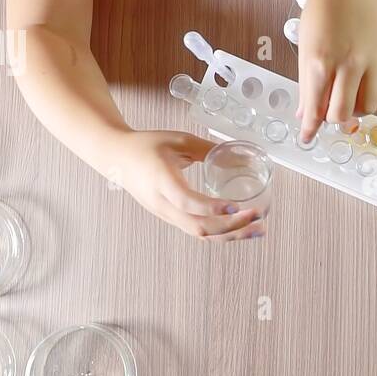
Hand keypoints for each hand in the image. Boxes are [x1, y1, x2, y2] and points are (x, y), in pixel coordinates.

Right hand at [104, 130, 265, 241]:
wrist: (117, 158)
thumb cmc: (146, 146)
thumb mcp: (178, 141)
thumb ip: (208, 150)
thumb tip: (241, 157)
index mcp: (161, 181)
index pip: (186, 202)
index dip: (211, 207)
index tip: (235, 205)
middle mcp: (163, 205)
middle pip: (198, 227)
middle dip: (232, 226)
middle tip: (258, 216)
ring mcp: (166, 215)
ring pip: (200, 235)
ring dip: (232, 235)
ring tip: (259, 229)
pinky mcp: (171, 219)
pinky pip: (198, 232)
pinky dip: (221, 234)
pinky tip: (241, 230)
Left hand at [296, 0, 376, 142]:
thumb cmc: (323, 16)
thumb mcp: (306, 49)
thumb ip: (306, 86)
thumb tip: (305, 115)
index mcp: (321, 60)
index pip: (315, 107)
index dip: (310, 128)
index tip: (307, 137)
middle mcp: (349, 62)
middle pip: (342, 113)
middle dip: (333, 119)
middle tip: (330, 111)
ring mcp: (373, 59)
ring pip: (368, 107)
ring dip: (356, 110)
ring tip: (349, 99)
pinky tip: (366, 87)